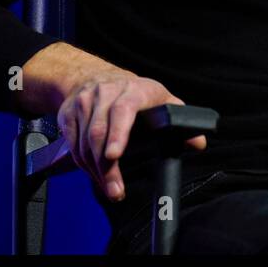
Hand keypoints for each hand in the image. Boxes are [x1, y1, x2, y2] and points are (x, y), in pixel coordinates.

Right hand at [55, 67, 207, 203]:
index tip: (114, 156)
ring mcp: (84, 102)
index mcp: (133, 89)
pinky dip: (83, 164)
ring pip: (84, 142)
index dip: (118, 133)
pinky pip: (74, 145)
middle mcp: (105, 92)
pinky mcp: (68, 113)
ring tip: (109, 188)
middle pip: (100, 132)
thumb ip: (180, 120)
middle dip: (106, 167)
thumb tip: (199, 143)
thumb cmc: (134, 92)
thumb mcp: (161, 99)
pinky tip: (95, 175)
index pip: (123, 109)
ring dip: (95, 170)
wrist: (94, 76)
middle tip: (115, 191)